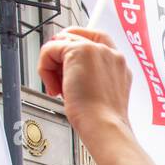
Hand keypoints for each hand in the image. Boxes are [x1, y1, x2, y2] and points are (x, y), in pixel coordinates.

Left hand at [38, 27, 132, 144]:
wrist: (104, 126)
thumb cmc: (103, 119)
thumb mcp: (100, 93)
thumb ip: (91, 75)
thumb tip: (65, 67)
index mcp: (120, 65)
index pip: (97, 40)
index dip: (76, 44)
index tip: (63, 59)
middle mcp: (112, 54)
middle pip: (74, 38)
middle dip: (60, 57)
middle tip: (59, 80)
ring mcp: (98, 49)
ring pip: (60, 43)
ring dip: (52, 65)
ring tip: (59, 88)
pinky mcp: (80, 50)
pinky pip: (49, 49)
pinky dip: (45, 69)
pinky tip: (55, 88)